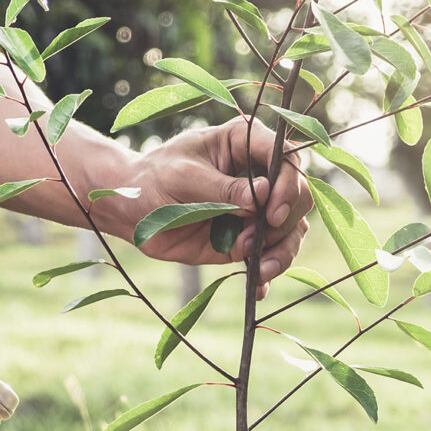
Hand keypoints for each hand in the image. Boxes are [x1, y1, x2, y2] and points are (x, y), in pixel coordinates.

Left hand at [113, 116, 311, 299]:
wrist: (132, 210)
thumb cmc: (153, 178)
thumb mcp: (184, 177)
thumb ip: (222, 188)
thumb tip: (262, 195)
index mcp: (245, 143)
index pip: (286, 158)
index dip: (288, 184)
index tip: (271, 212)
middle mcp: (259, 174)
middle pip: (298, 195)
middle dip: (285, 220)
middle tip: (258, 237)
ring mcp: (256, 209)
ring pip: (292, 228)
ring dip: (282, 250)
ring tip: (261, 268)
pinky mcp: (248, 237)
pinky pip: (271, 254)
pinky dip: (269, 272)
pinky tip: (259, 288)